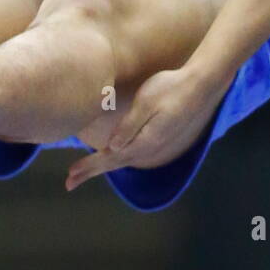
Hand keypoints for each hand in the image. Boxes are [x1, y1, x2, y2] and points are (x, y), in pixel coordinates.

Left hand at [65, 65, 231, 191]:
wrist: (200, 86)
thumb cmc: (170, 88)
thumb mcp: (147, 102)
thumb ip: (129, 126)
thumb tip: (113, 148)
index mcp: (145, 141)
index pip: (110, 158)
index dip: (89, 167)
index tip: (70, 176)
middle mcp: (150, 148)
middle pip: (114, 163)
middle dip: (90, 172)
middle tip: (69, 183)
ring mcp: (155, 144)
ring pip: (123, 160)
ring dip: (102, 166)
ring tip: (84, 172)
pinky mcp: (158, 138)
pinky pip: (132, 153)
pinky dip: (116, 159)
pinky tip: (111, 157)